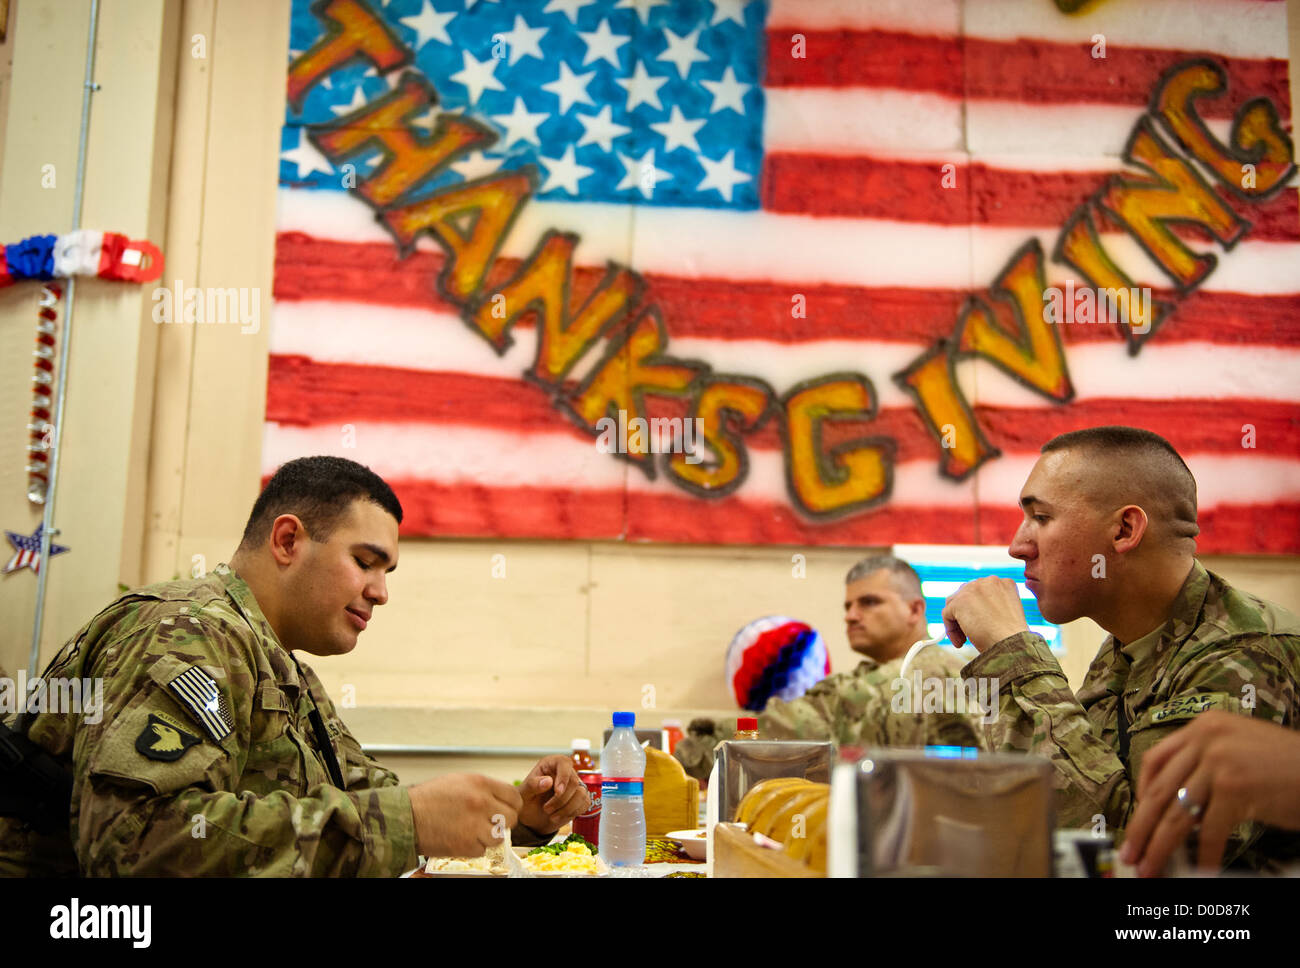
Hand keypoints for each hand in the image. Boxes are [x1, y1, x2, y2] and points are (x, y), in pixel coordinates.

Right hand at [407, 773, 521, 857]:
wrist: (406, 817)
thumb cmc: (429, 798)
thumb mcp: (459, 781)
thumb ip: (484, 788)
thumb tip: (502, 798)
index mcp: (481, 783)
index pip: (514, 797)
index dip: (511, 805)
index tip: (506, 809)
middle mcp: (481, 802)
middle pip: (511, 818)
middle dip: (502, 822)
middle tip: (490, 822)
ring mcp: (475, 825)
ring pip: (499, 836)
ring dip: (488, 836)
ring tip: (472, 830)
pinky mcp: (466, 845)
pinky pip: (482, 850)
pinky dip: (474, 847)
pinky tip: (461, 837)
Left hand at [516, 754, 588, 835]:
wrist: (532, 816)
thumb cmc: (527, 800)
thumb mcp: (523, 793)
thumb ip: (533, 785)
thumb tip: (548, 781)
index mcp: (551, 764)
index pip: (564, 762)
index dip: (563, 777)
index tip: (557, 792)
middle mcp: (565, 772)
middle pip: (573, 782)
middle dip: (560, 799)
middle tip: (546, 809)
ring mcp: (575, 785)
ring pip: (581, 794)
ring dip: (566, 808)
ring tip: (551, 815)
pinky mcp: (580, 798)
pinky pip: (584, 803)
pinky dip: (572, 813)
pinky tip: (559, 816)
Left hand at [941, 576, 1029, 652]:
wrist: (1012, 645)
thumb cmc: (1011, 637)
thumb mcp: (1004, 614)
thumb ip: (990, 605)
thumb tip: (970, 610)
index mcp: (1003, 583)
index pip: (981, 591)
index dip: (977, 609)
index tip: (980, 624)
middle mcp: (989, 580)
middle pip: (966, 594)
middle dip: (965, 613)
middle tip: (969, 632)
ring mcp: (973, 588)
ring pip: (954, 603)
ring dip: (957, 621)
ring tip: (964, 639)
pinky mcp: (960, 601)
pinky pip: (947, 614)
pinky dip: (950, 630)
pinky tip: (960, 642)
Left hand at [1120, 711, 1299, 875]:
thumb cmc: (1289, 767)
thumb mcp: (1239, 751)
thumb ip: (1206, 769)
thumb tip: (1180, 808)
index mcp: (1204, 726)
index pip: (1156, 759)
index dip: (1143, 792)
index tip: (1137, 817)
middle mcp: (1206, 739)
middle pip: (1160, 790)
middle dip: (1141, 827)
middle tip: (1129, 853)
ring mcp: (1219, 763)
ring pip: (1178, 814)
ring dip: (1161, 846)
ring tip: (1151, 868)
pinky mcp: (1235, 789)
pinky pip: (1210, 830)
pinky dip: (1204, 855)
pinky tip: (1202, 870)